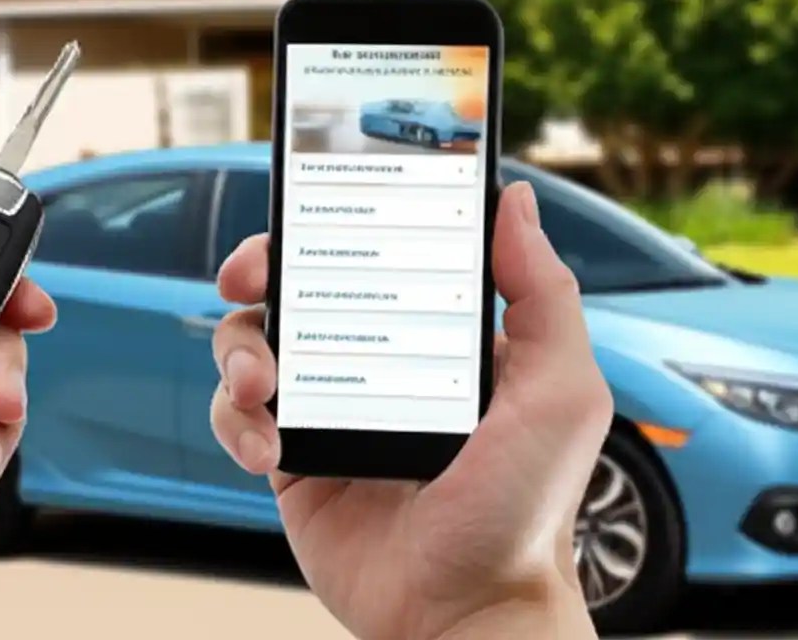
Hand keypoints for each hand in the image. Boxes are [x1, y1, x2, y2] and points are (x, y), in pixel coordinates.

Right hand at [210, 182, 612, 639]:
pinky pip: (239, 417)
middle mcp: (380, 364)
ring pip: (256, 344)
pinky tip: (270, 449)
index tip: (314, 201)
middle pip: (303, 288)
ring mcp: (333, 411)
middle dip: (265, 268)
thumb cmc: (527, 509)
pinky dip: (238, 421)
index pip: (380, 254)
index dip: (341, 221)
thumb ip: (543, 292)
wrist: (465, 611)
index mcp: (437, 337)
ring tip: (262, 385)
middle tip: (251, 275)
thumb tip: (515, 199)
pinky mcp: (294, 461)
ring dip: (240, 348)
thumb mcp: (560, 390)